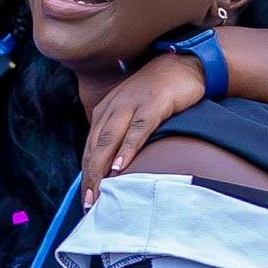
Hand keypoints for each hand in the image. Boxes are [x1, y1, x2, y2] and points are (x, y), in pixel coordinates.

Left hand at [82, 48, 205, 201]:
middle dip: (90, 177)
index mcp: (105, 112)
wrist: (181, 63)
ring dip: (102, 168)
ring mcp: (132, 105)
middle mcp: (113, 108)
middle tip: (89, 203)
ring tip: (99, 191)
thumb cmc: (157, 93)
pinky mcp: (153, 104)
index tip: (86, 199)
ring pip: (110, 140)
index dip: (86, 175)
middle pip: (95, 147)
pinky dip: (127, 148)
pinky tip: (121, 166)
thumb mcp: (133, 113)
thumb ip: (122, 135)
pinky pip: (137, 129)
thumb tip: (114, 167)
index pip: (90, 148)